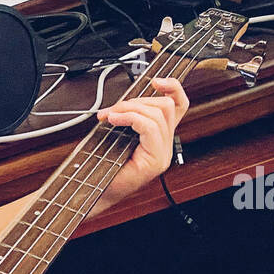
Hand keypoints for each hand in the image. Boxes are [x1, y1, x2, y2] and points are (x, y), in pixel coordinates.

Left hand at [98, 77, 189, 201]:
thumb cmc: (103, 167)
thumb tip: (124, 99)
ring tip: (110, 116)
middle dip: (136, 101)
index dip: (173, 88)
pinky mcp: (155, 162)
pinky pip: (149, 127)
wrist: (94, 192)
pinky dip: (129, 118)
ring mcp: (163, 155)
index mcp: (161, 138)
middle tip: (112, 110)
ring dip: (130, 109)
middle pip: (166, 106)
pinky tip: (113, 120)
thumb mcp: (117, 134)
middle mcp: (166, 146)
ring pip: (158, 114)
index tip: (155, 80)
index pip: (179, 106)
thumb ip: (128, 117)